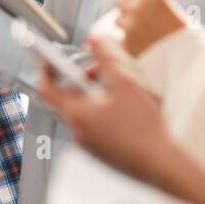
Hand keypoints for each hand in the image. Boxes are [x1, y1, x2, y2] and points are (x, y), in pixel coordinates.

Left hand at [35, 38, 170, 182]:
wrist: (158, 163)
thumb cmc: (142, 127)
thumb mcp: (124, 84)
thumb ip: (105, 59)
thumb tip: (94, 40)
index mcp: (76, 115)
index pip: (47, 89)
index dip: (46, 70)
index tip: (49, 59)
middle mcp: (77, 131)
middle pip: (70, 98)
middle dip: (83, 80)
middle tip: (101, 71)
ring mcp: (88, 144)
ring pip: (84, 111)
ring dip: (96, 96)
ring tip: (119, 91)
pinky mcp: (100, 151)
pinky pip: (94, 125)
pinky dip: (103, 112)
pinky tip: (125, 111)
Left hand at [115, 0, 189, 56]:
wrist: (189, 59)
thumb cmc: (185, 34)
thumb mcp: (171, 9)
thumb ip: (152, 3)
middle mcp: (137, 7)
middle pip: (119, 1)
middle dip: (127, 8)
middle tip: (139, 17)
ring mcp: (130, 26)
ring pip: (118, 20)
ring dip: (127, 25)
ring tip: (144, 32)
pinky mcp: (126, 44)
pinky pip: (122, 38)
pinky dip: (130, 41)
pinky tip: (145, 45)